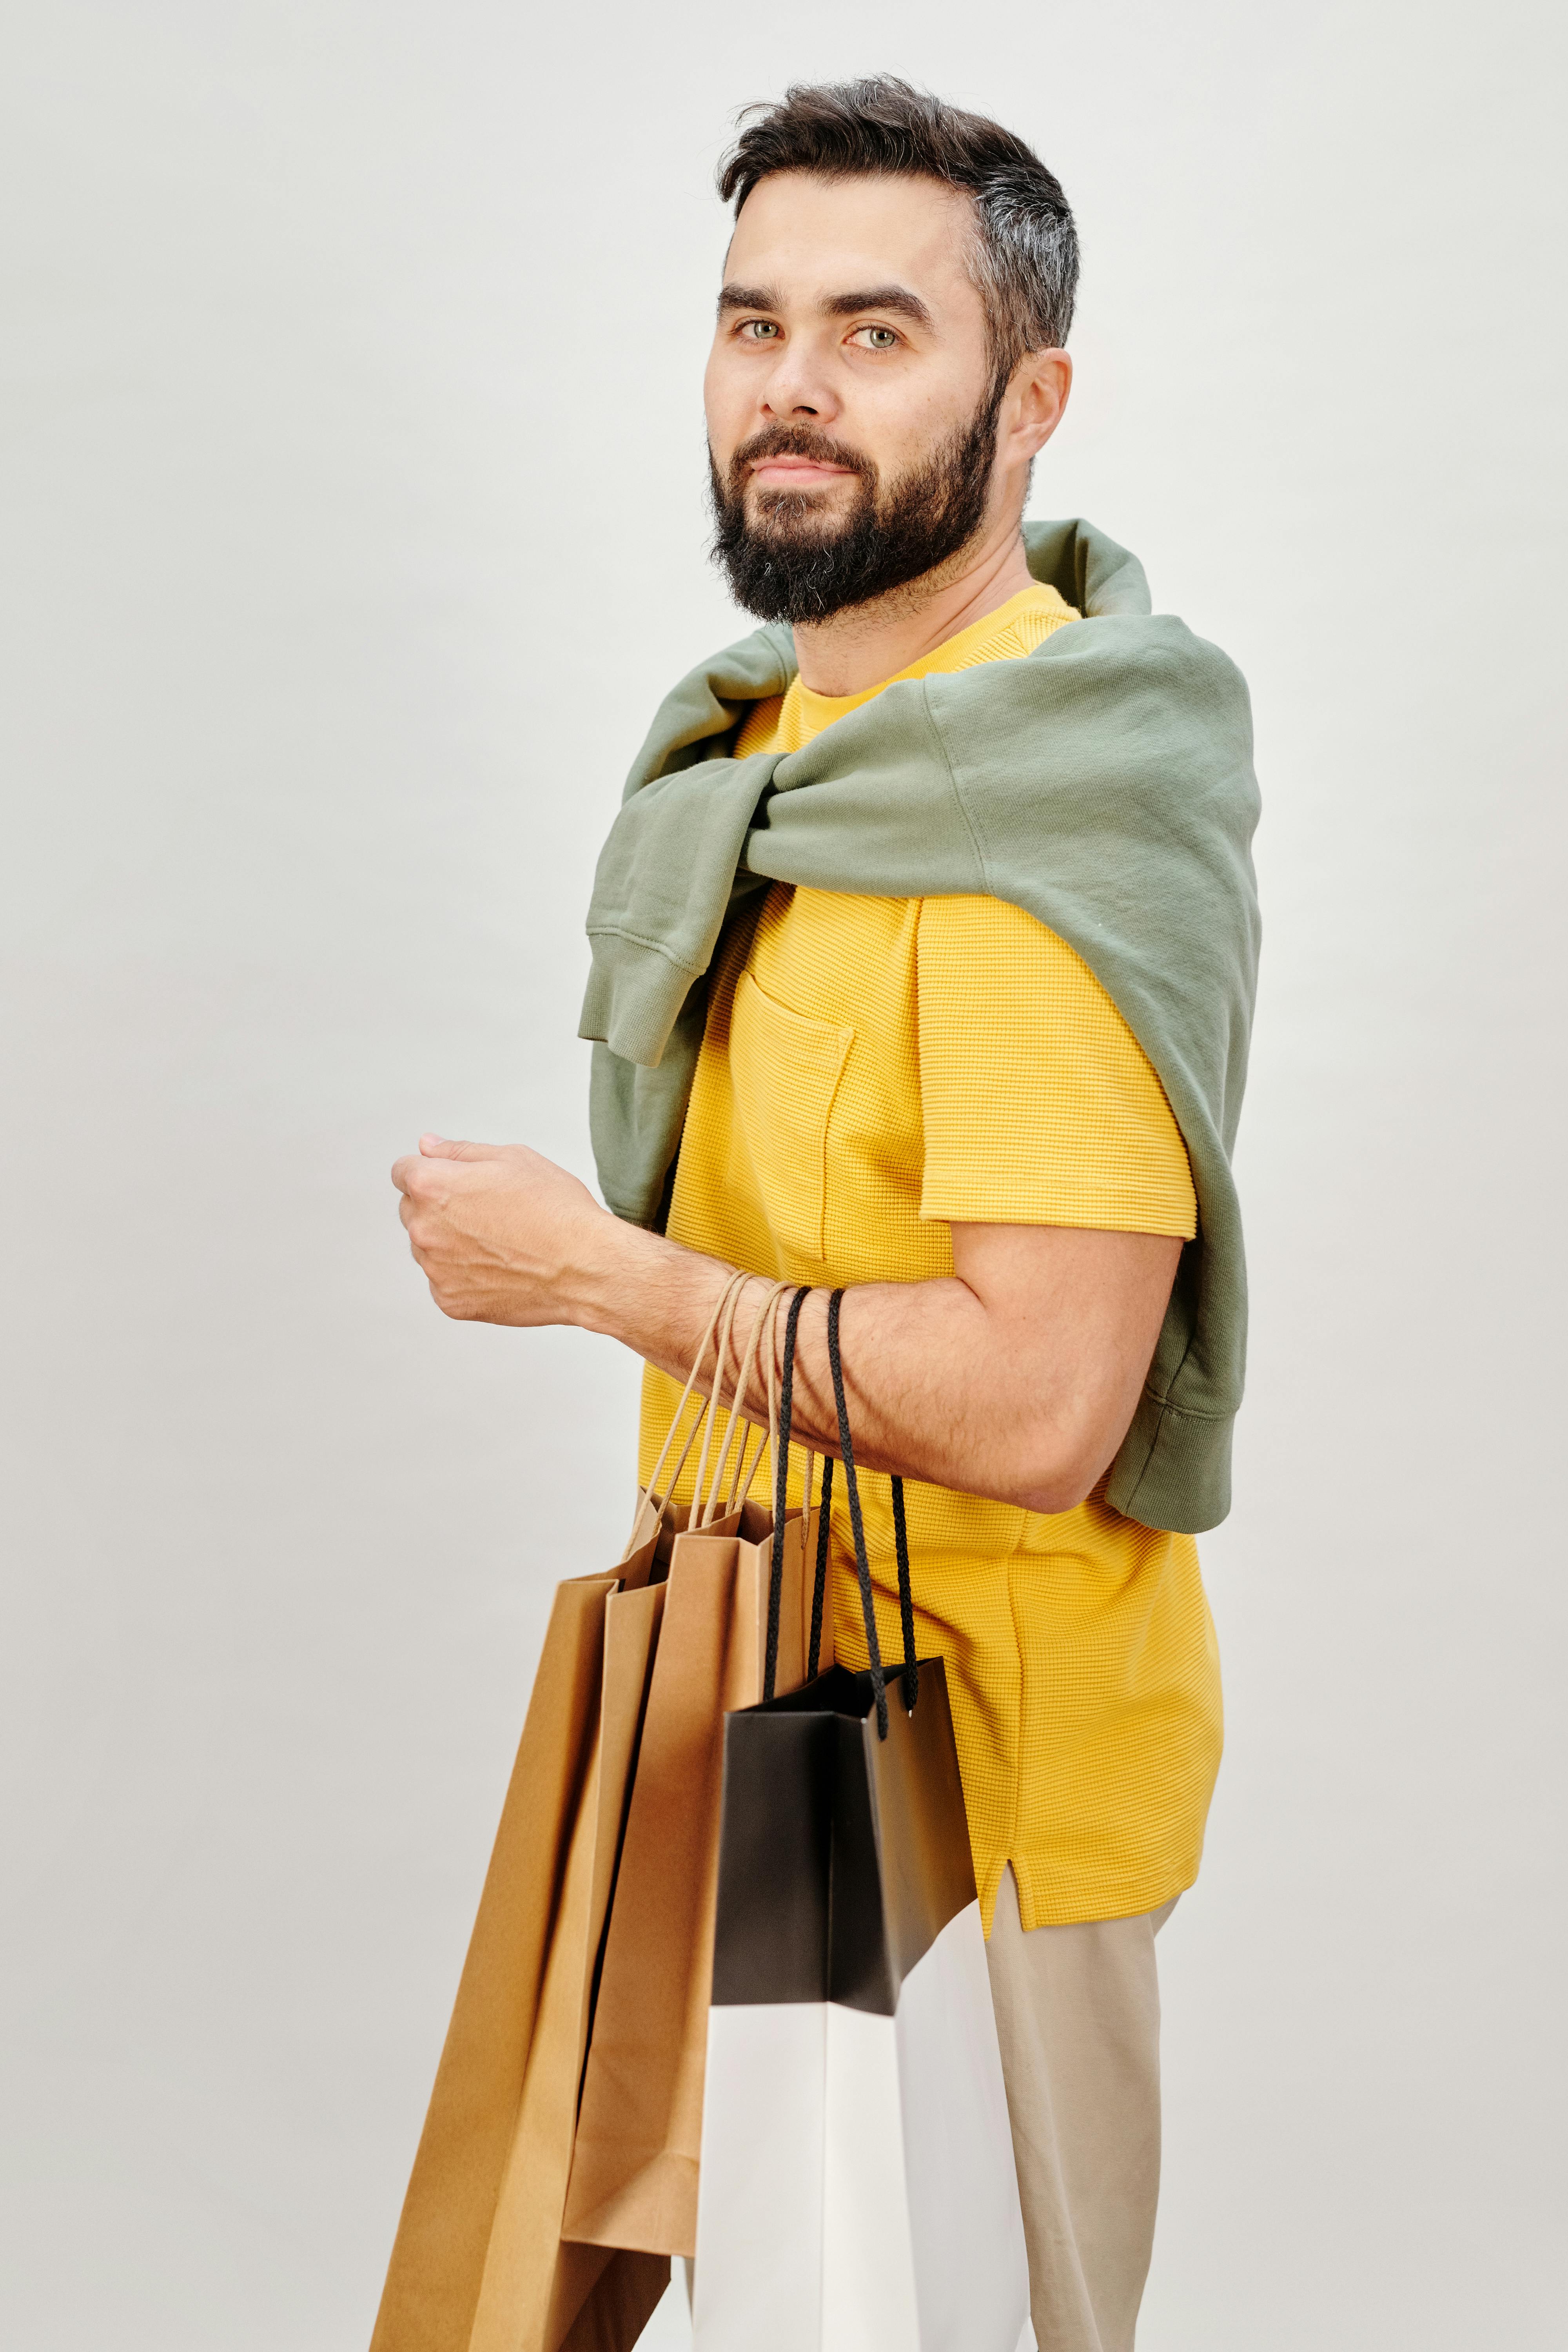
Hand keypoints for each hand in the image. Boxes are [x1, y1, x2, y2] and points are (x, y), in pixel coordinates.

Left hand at [391, 1135, 612, 1325]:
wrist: (585, 1268)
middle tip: (488, 1211)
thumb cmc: (557, 1209)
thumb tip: (426, 1146)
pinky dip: (464, 1274)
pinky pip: (444, 1280)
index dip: (430, 1171)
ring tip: (500, 1242)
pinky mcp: (449, 1301)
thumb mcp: (513, 1159)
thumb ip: (459, 1151)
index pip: (403, 1171)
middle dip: (439, 1206)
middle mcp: (424, 1229)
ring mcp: (435, 1269)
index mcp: (432, 1186)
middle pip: (412, 1209)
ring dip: (450, 1241)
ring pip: (427, 1247)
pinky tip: (500, 1268)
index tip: (456, 1181)